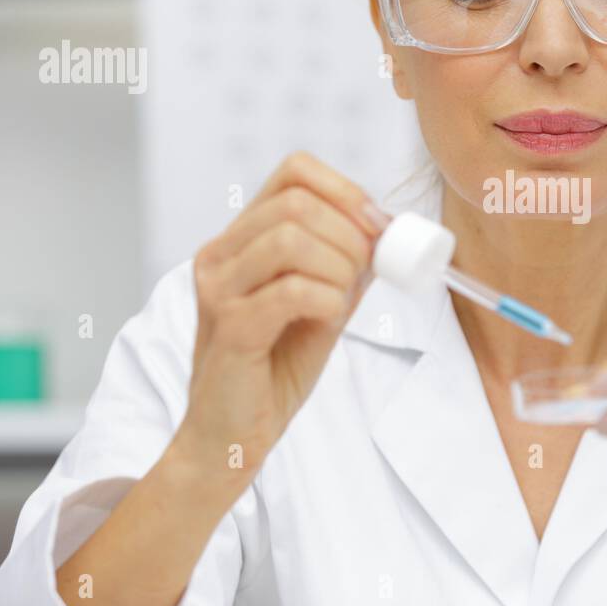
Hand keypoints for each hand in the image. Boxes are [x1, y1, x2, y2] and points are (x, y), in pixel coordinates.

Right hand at [176, 152, 383, 473]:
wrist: (233, 434)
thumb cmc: (273, 368)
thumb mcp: (320, 304)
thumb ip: (346, 265)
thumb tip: (387, 231)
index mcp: (240, 240)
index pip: (293, 172)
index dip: (346, 190)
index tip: (375, 227)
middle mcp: (220, 255)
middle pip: (297, 202)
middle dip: (349, 235)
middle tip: (362, 273)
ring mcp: (219, 289)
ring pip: (290, 239)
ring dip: (338, 268)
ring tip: (340, 301)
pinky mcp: (230, 328)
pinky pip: (291, 291)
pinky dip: (327, 300)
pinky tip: (328, 320)